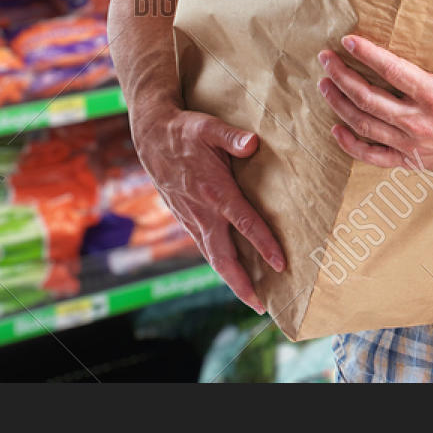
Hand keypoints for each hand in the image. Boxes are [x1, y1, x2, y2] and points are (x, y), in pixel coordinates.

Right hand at [130, 107, 285, 312]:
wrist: (150, 135)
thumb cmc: (184, 130)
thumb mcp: (208, 127)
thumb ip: (232, 138)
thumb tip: (253, 143)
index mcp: (215, 192)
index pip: (245, 224)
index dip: (264, 245)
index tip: (281, 265)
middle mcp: (202, 211)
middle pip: (224, 256)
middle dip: (242, 283)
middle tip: (260, 305)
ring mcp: (191, 217)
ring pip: (212, 256)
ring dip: (230, 278)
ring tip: (249, 296)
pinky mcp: (184, 216)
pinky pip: (203, 246)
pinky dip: (217, 261)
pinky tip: (228, 268)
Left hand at [317, 24, 432, 171]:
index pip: (392, 71)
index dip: (367, 55)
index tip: (348, 41)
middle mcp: (419, 121)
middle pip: (368, 98)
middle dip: (341, 76)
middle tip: (325, 59)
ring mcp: (412, 144)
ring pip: (364, 124)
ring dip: (339, 104)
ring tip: (324, 85)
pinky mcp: (411, 160)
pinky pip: (373, 156)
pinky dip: (350, 145)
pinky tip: (335, 129)